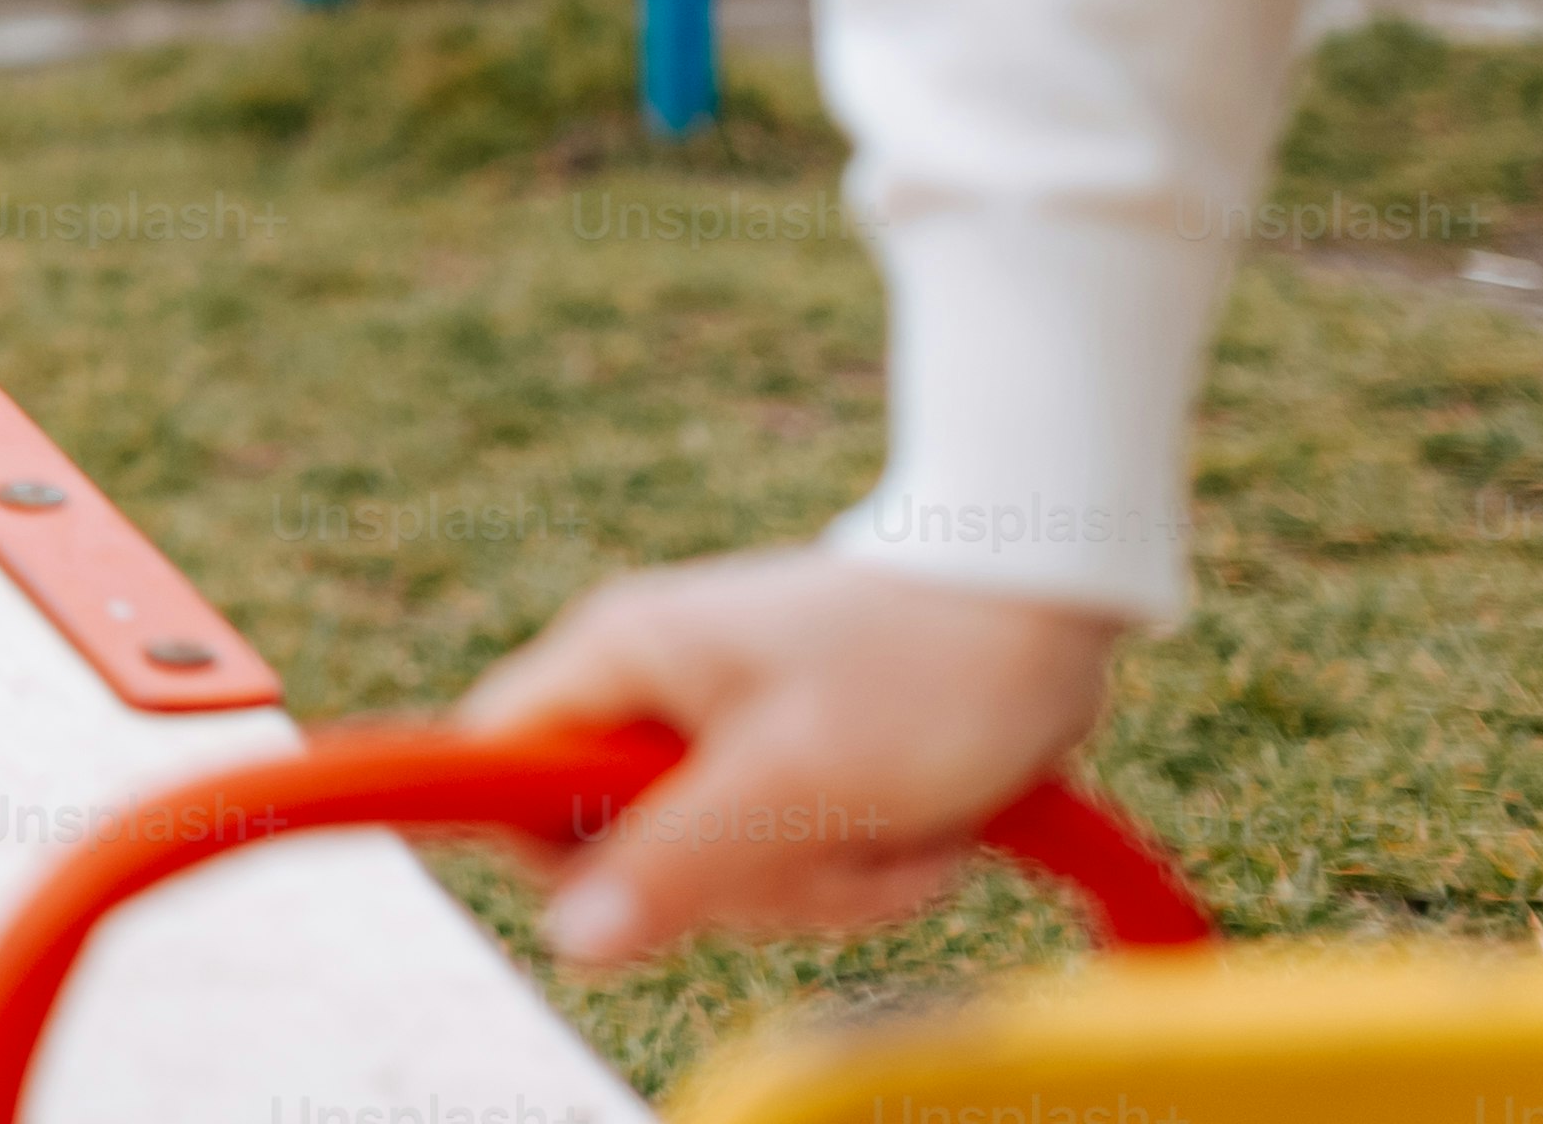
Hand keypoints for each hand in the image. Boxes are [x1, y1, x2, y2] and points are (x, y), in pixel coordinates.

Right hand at [453, 547, 1131, 964]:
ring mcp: (719, 726)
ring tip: (892, 829)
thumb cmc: (923, 672)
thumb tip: (568, 939)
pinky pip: (779, 859)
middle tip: (824, 844)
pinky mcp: (784, 760)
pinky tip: (912, 830)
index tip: (642, 878)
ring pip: (712, 866)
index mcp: (620, 657)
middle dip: (734, 879)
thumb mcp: (798, 783)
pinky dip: (851, 870)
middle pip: (618, 843)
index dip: (539, 835)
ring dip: (814, 880)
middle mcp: (651, 687)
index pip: (497, 761)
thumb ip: (676, 858)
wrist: (1044, 604)